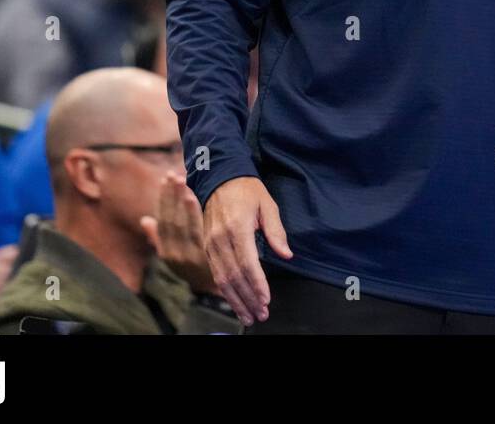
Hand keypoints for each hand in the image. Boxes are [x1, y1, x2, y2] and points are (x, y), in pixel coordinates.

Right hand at [142, 172, 216, 295]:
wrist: (220, 291)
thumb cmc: (198, 268)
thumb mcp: (174, 256)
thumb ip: (159, 238)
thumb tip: (145, 220)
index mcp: (168, 252)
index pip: (164, 221)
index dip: (164, 200)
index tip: (164, 179)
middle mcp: (177, 255)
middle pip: (173, 220)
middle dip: (171, 196)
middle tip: (172, 174)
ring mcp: (192, 257)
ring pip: (184, 224)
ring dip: (181, 201)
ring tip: (181, 181)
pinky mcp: (208, 257)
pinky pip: (199, 231)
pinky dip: (194, 214)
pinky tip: (194, 198)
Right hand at [202, 176, 291, 325]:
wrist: (219, 178)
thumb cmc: (247, 190)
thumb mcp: (267, 204)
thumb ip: (276, 231)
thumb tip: (286, 255)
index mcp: (237, 228)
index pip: (247, 263)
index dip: (257, 284)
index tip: (266, 299)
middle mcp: (220, 239)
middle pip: (233, 276)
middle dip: (247, 299)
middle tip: (261, 315)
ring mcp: (211, 244)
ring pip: (222, 279)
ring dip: (235, 301)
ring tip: (249, 316)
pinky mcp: (207, 247)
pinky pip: (216, 273)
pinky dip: (225, 291)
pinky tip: (235, 302)